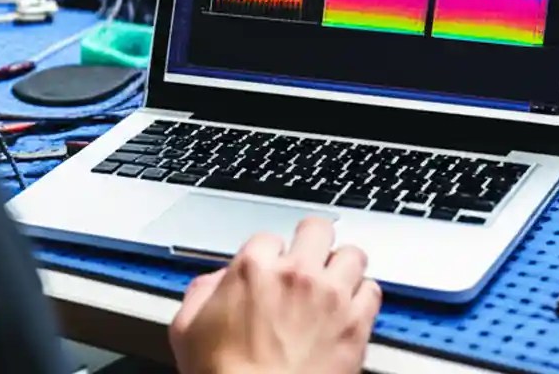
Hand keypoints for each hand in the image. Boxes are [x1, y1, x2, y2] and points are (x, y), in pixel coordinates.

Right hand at [169, 217, 380, 373]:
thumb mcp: (186, 329)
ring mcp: (331, 297)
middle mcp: (297, 275)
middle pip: (317, 229)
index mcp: (254, 269)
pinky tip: (350, 306)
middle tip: (308, 256)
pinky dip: (363, 295)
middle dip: (312, 240)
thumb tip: (217, 281)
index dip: (267, 254)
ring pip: (352, 254)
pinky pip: (372, 291)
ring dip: (342, 265)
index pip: (267, 237)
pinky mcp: (356, 324)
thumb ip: (202, 291)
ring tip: (334, 279)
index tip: (268, 268)